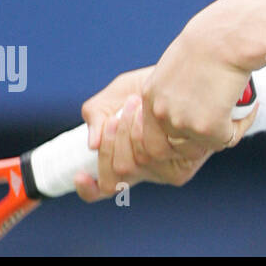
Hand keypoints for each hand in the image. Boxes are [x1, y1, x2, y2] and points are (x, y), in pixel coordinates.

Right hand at [74, 68, 237, 201]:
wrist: (184, 74)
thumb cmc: (147, 88)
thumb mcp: (114, 96)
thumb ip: (97, 115)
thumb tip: (92, 144)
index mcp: (126, 161)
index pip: (103, 190)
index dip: (89, 189)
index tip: (80, 175)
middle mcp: (146, 172)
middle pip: (117, 173)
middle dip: (114, 138)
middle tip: (123, 110)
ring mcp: (165, 170)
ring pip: (134, 163)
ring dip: (128, 130)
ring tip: (137, 103)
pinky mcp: (185, 164)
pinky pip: (155, 156)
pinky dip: (144, 130)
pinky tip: (144, 113)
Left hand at [140, 0, 265, 153]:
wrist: (231, 35)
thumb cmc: (213, 40)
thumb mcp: (183, 65)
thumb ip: (176, 90)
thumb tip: (189, 106)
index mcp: (151, 95)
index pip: (150, 138)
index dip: (175, 136)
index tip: (197, 124)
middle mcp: (161, 112)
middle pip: (173, 148)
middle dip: (197, 141)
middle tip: (219, 125)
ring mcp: (183, 122)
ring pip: (203, 145)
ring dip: (220, 133)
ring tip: (237, 113)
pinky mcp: (208, 126)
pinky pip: (228, 138)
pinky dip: (242, 125)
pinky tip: (251, 106)